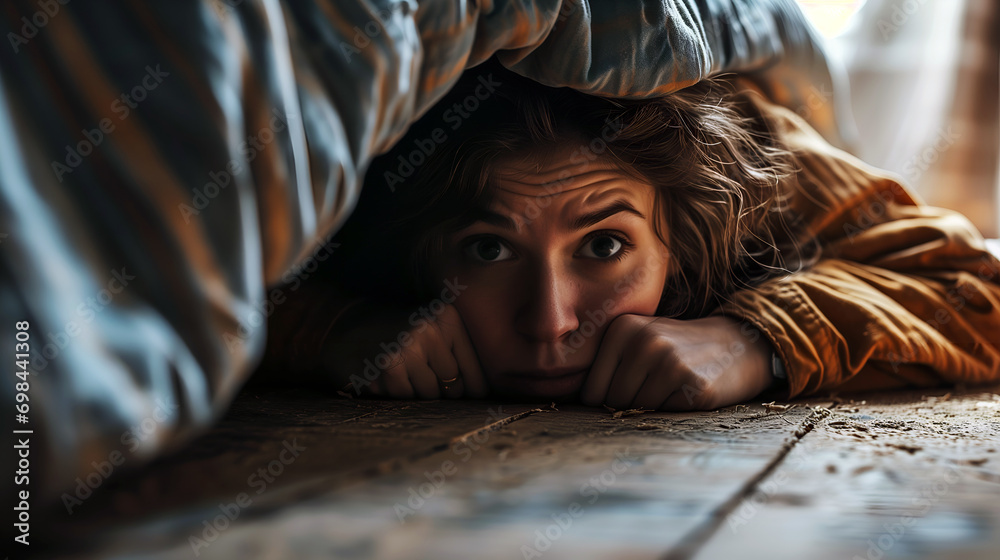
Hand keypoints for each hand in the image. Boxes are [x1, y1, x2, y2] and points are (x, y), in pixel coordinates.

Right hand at [324, 301, 488, 399]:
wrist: (345, 324)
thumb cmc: (398, 335)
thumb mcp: (433, 332)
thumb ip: (460, 356)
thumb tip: (487, 396)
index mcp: (449, 318)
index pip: (476, 373)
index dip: (469, 389)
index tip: (459, 390)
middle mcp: (432, 329)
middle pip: (454, 388)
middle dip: (438, 391)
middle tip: (418, 375)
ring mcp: (409, 346)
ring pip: (429, 396)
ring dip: (415, 393)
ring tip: (400, 371)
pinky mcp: (387, 364)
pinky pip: (405, 397)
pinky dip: (394, 393)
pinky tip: (384, 375)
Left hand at [580, 314, 774, 410]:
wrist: (735, 344)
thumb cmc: (675, 349)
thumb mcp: (637, 341)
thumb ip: (605, 365)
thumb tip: (574, 402)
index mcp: (622, 328)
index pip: (591, 391)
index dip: (607, 399)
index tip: (631, 385)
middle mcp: (643, 341)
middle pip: (612, 403)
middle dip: (630, 404)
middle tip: (657, 384)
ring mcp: (670, 362)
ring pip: (637, 411)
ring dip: (653, 407)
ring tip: (672, 385)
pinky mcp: (694, 385)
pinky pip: (665, 415)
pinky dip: (674, 410)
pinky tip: (688, 390)